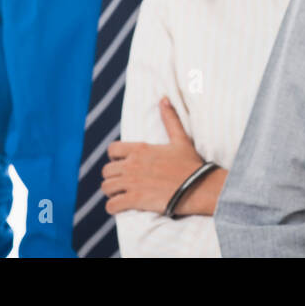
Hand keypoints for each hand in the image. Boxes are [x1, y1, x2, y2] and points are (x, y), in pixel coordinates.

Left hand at [102, 97, 206, 215]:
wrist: (198, 187)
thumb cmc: (190, 164)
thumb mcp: (181, 139)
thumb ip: (170, 119)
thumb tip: (164, 99)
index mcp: (141, 149)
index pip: (112, 150)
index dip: (114, 157)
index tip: (121, 163)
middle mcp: (132, 165)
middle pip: (106, 170)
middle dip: (113, 176)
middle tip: (122, 182)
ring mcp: (132, 183)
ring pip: (106, 187)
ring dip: (112, 192)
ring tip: (121, 194)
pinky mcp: (134, 200)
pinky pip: (112, 205)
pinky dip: (113, 207)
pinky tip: (121, 206)